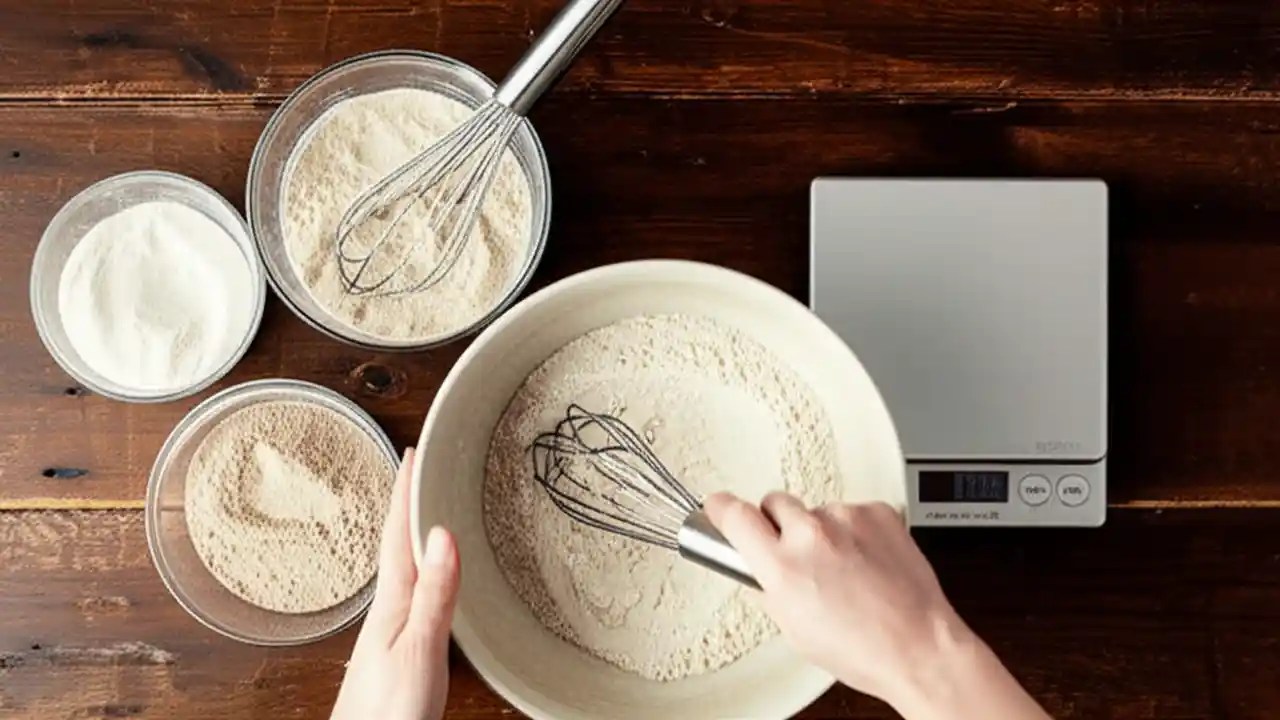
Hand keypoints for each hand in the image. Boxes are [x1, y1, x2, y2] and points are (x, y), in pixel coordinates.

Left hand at [331, 447, 459, 719]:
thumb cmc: (388, 712)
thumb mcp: (420, 647)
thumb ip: (434, 593)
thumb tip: (442, 532)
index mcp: (395, 600)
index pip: (397, 532)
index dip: (405, 489)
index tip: (412, 450)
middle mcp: (390, 610)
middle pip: (398, 544)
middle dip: (407, 504)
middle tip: (417, 468)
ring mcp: (391, 631)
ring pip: (404, 569)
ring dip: (412, 536)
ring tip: (423, 511)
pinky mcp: (398, 652)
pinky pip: (412, 595)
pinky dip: (420, 573)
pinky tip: (425, 582)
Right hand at [705, 493, 1049, 719]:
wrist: (919, 646)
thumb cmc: (863, 649)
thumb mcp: (794, 629)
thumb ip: (770, 587)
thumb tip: (760, 567)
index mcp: (783, 567)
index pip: (734, 514)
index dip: (722, 509)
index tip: (719, 507)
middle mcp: (812, 535)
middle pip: (774, 502)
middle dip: (778, 524)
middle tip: (796, 552)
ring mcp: (848, 519)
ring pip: (817, 510)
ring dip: (822, 531)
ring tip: (846, 568)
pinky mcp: (878, 512)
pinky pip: (853, 511)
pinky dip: (855, 531)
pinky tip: (867, 560)